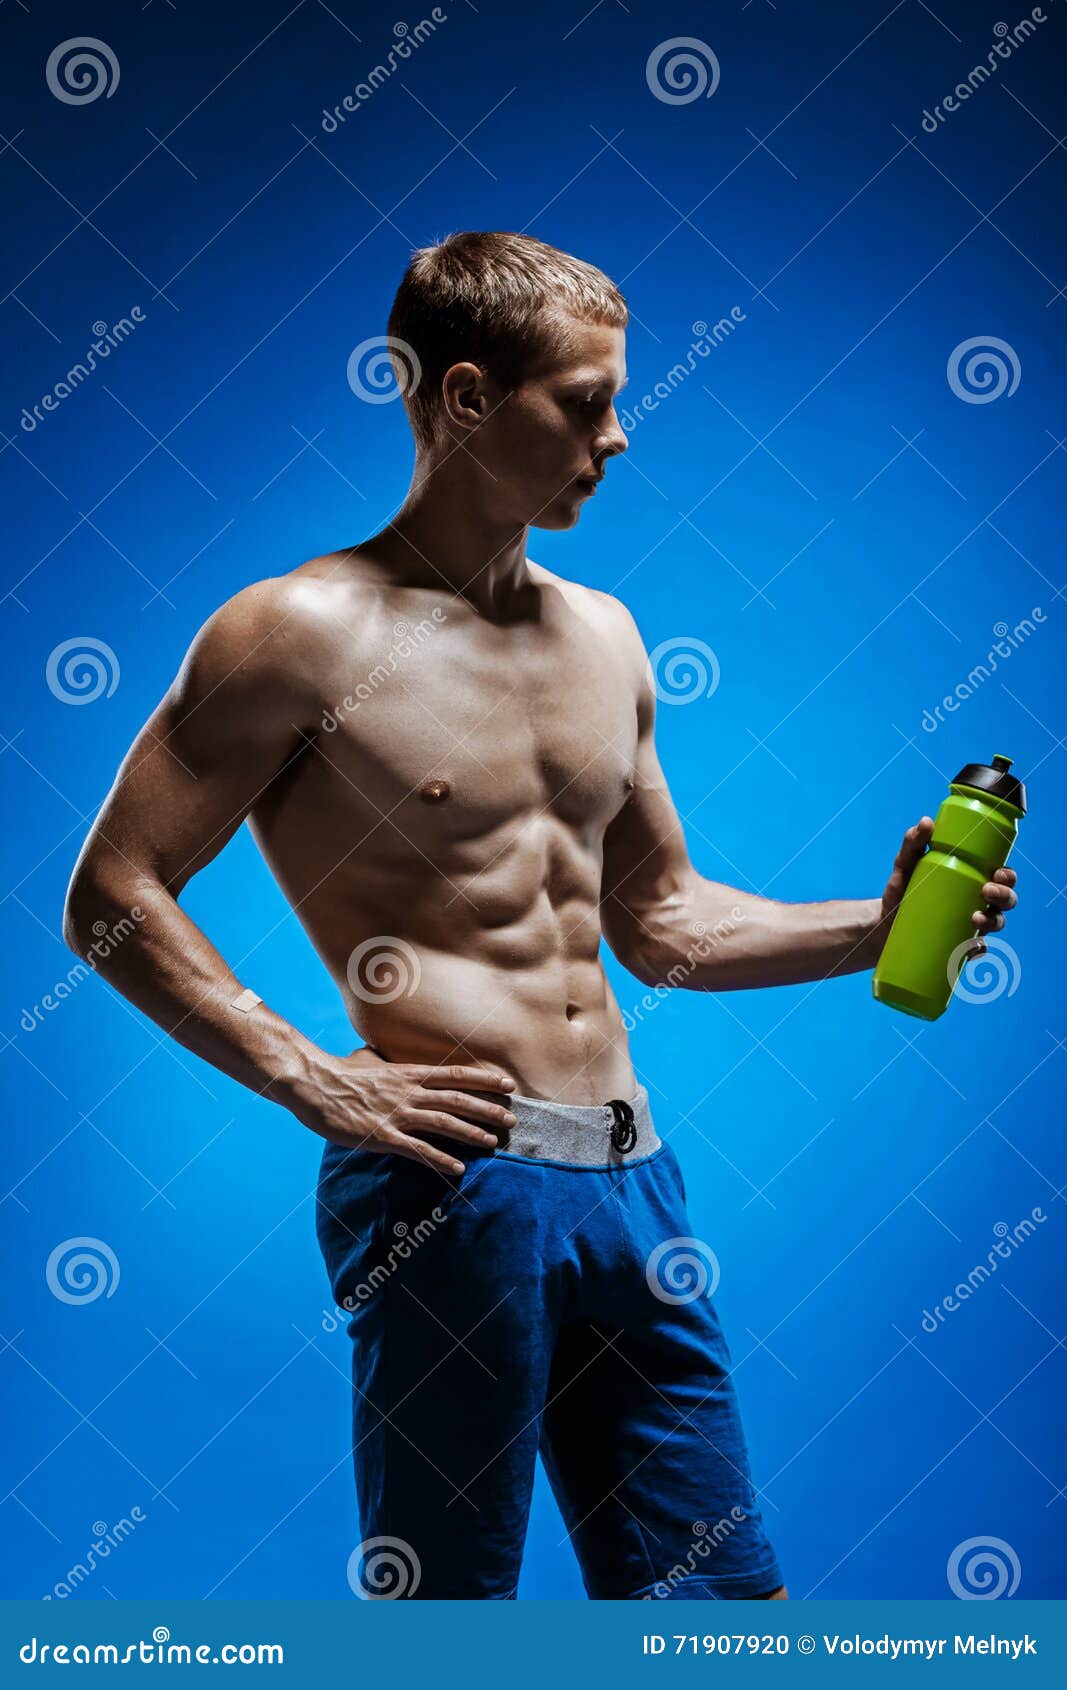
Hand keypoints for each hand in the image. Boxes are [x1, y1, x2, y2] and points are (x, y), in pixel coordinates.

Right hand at [289, 1048, 517, 1175]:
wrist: (315, 1085)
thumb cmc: (341, 1074)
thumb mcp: (372, 1062)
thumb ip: (390, 1066)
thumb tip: (393, 1062)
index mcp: (408, 1074)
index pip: (455, 1075)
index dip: (484, 1080)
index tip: (508, 1084)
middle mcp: (409, 1092)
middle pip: (457, 1099)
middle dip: (488, 1109)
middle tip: (511, 1119)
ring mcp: (397, 1114)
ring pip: (444, 1123)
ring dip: (472, 1133)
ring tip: (493, 1142)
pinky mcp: (384, 1136)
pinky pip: (419, 1150)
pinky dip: (441, 1159)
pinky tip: (459, 1168)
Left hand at [871, 816, 1019, 964]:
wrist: (881, 924)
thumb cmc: (900, 891)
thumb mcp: (904, 865)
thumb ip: (912, 843)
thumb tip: (926, 822)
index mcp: (972, 880)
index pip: (1001, 876)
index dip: (1007, 875)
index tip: (997, 873)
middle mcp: (977, 903)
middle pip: (1006, 900)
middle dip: (1004, 896)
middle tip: (986, 892)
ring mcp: (970, 926)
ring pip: (996, 923)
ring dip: (994, 921)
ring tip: (975, 918)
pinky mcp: (959, 946)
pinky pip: (977, 950)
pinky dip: (978, 949)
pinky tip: (973, 947)